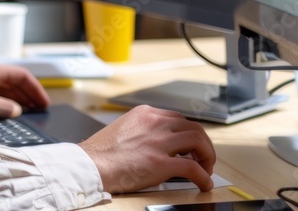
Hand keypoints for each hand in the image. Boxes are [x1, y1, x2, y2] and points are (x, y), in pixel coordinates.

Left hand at [0, 62, 48, 122]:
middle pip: (16, 82)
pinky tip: (14, 113)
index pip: (22, 75)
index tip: (44, 101)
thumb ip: (5, 107)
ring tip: (32, 112)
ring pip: (8, 90)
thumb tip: (18, 110)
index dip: (35, 88)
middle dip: (30, 94)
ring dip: (21, 100)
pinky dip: (9, 104)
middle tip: (42, 109)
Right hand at [78, 105, 215, 192]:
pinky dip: (203, 177)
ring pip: (198, 142)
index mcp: (145, 114)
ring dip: (207, 157)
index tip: (192, 146)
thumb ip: (143, 130)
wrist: (90, 165)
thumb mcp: (124, 128)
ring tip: (205, 169)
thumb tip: (160, 144)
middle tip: (203, 159)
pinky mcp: (161, 163)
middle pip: (194, 127)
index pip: (178, 119)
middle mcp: (154, 123)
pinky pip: (193, 169)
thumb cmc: (102, 152)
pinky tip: (204, 184)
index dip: (189, 134)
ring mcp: (159, 142)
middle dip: (203, 145)